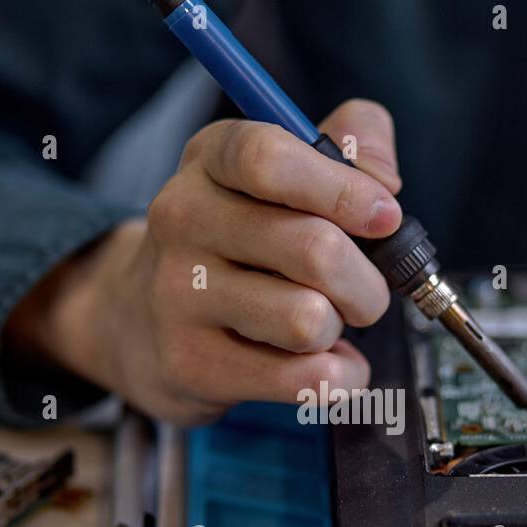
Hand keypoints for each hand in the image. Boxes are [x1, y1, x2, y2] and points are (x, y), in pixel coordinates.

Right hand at [5, 99, 402, 422]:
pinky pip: (302, 379)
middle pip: (314, 250)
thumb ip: (350, 147)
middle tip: (364, 293)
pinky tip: (328, 365)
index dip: (343, 189)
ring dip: (342, 329)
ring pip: (309, 320)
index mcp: (210, 160)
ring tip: (326, 325)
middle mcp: (183, 219)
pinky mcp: (191, 364)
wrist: (140, 321)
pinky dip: (339, 377)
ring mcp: (179, 295)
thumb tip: (384, 183)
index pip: (270, 160)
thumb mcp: (284, 174)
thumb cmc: (240, 241)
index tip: (385, 216)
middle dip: (367, 281)